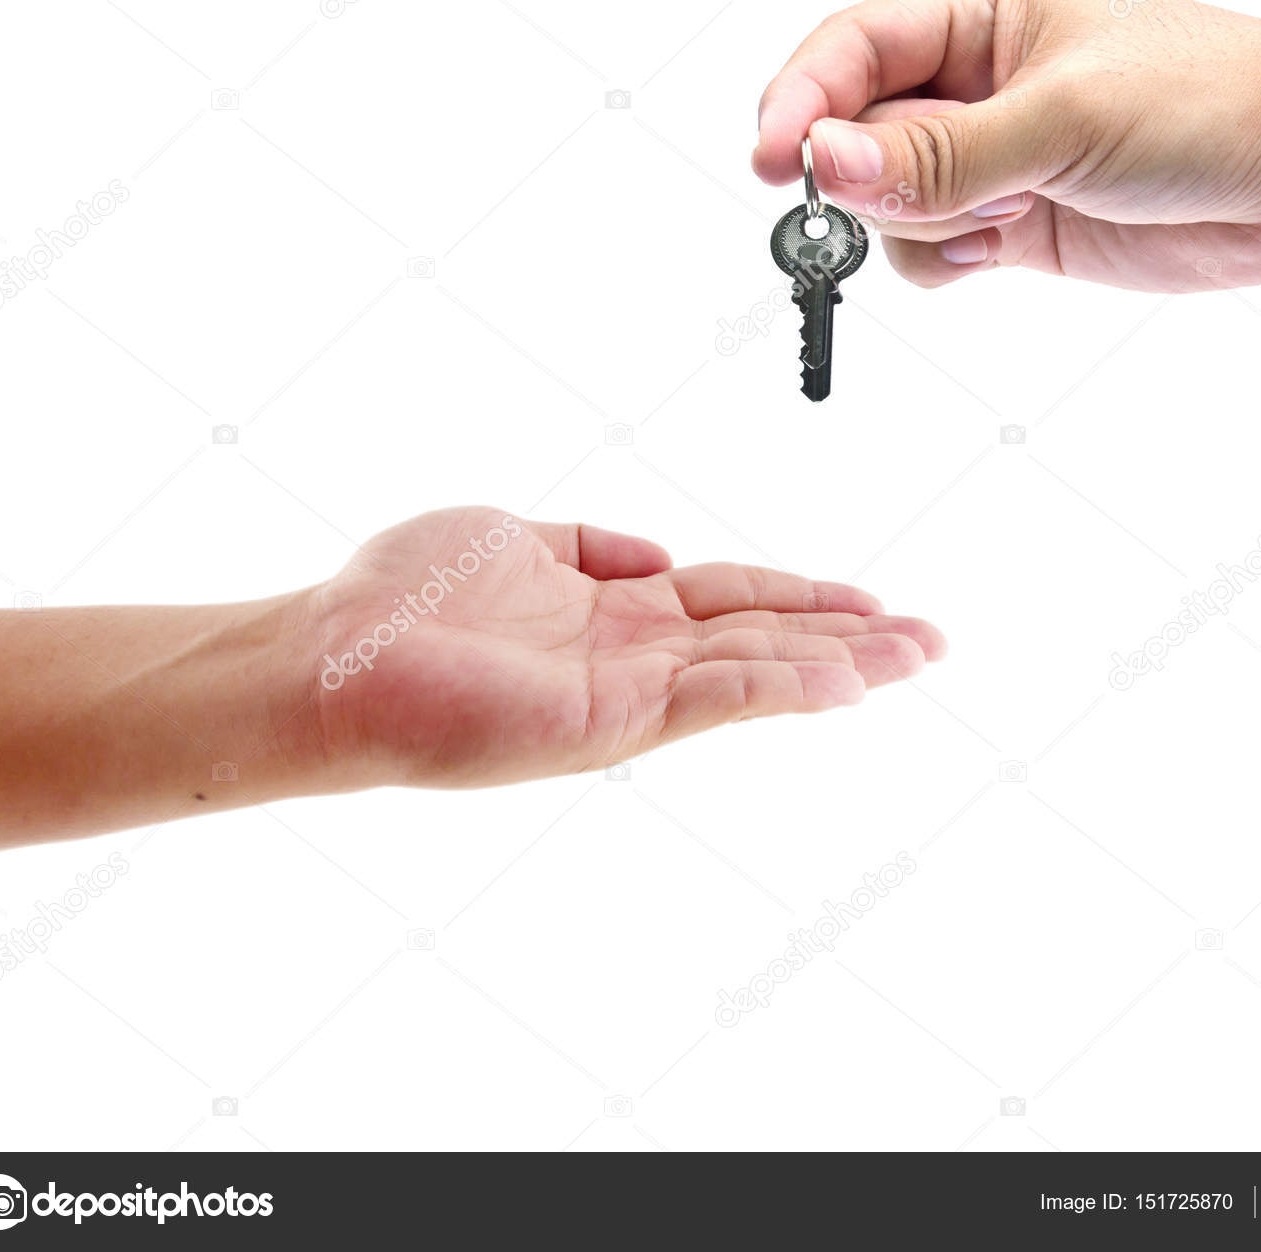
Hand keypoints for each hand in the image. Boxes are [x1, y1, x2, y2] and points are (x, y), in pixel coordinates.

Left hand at [312, 508, 944, 787]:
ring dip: (840, 664)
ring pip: (757, 671)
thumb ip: (592, 546)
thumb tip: (657, 551)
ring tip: (913, 658)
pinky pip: (714, 697)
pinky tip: (844, 680)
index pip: (734, 598)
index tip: (873, 600)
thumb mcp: (514, 539)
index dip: (806, 595)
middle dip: (850, 636)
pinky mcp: (607, 720)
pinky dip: (783, 687)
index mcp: (615, 611)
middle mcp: (633, 656)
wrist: (329, 656)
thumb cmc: (402, 599)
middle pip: (765, 635)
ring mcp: (626, 692)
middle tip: (931, 639)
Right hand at [753, 0, 1260, 330]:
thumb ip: (940, 154)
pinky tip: (1002, 247)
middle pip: (856, 131)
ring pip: (885, 200)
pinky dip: (942, 258)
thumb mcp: (1065, 118)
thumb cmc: (1211, 102)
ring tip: (1004, 214)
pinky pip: (927, 246)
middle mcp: (971, 79)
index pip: (850, 49)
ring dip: (920, 222)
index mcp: (979, 11)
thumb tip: (828, 165)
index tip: (773, 167)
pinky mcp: (1010, 218)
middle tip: (928, 198)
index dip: (800, 103)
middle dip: (872, 176)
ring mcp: (989, 154)